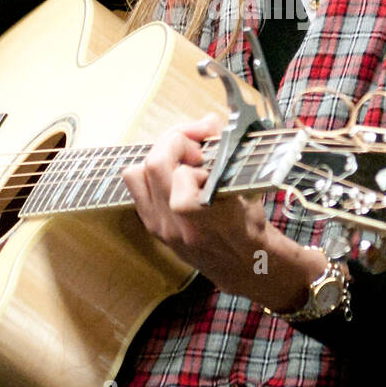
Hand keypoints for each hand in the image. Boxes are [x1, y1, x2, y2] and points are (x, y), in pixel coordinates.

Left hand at [121, 113, 324, 311]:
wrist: (244, 265)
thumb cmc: (249, 224)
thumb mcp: (246, 186)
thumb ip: (226, 152)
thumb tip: (208, 121)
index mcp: (207, 218)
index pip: (183, 175)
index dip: (194, 149)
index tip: (208, 144)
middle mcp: (177, 225)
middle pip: (154, 165)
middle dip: (174, 142)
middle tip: (195, 146)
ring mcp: (160, 228)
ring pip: (137, 172)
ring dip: (160, 157)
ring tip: (183, 160)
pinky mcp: (151, 227)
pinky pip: (136, 187)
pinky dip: (151, 172)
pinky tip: (173, 174)